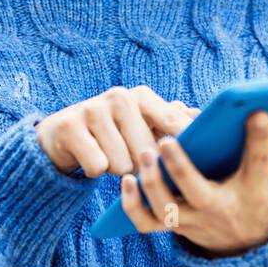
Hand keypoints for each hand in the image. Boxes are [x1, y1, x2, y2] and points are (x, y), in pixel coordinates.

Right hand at [36, 86, 197, 177]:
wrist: (64, 134)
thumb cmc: (115, 133)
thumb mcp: (143, 126)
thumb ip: (173, 122)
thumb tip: (203, 118)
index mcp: (142, 96)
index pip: (172, 122)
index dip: (182, 145)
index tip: (189, 158)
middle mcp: (119, 96)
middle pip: (147, 152)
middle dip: (140, 165)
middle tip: (128, 156)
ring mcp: (93, 109)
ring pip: (122, 164)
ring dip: (116, 169)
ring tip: (107, 155)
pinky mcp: (69, 126)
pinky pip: (97, 166)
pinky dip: (94, 170)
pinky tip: (89, 158)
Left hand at [119, 111, 267, 256]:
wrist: (253, 251)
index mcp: (256, 189)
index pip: (260, 163)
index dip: (261, 139)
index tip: (259, 111)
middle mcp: (223, 207)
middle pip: (199, 192)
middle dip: (182, 168)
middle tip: (167, 141)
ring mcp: (195, 220)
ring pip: (167, 207)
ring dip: (152, 182)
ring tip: (142, 154)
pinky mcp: (174, 228)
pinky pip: (148, 223)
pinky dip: (133, 206)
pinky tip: (124, 181)